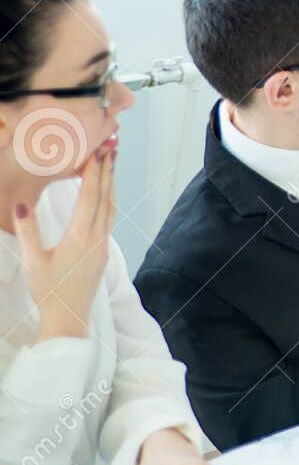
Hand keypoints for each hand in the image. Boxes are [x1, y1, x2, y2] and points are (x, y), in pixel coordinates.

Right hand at [15, 138, 116, 341]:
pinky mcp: (104, 252)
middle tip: (112, 146)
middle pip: (105, 198)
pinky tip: (107, 195)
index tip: (97, 152)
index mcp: (79, 237)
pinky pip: (109, 219)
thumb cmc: (48, 291)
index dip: (94, 173)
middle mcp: (97, 238)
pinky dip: (109, 201)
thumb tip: (20, 204)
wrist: (68, 318)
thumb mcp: (33, 261)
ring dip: (111, 184)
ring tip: (112, 164)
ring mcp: (103, 245)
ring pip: (110, 208)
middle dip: (108, 171)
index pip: (89, 198)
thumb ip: (28, 231)